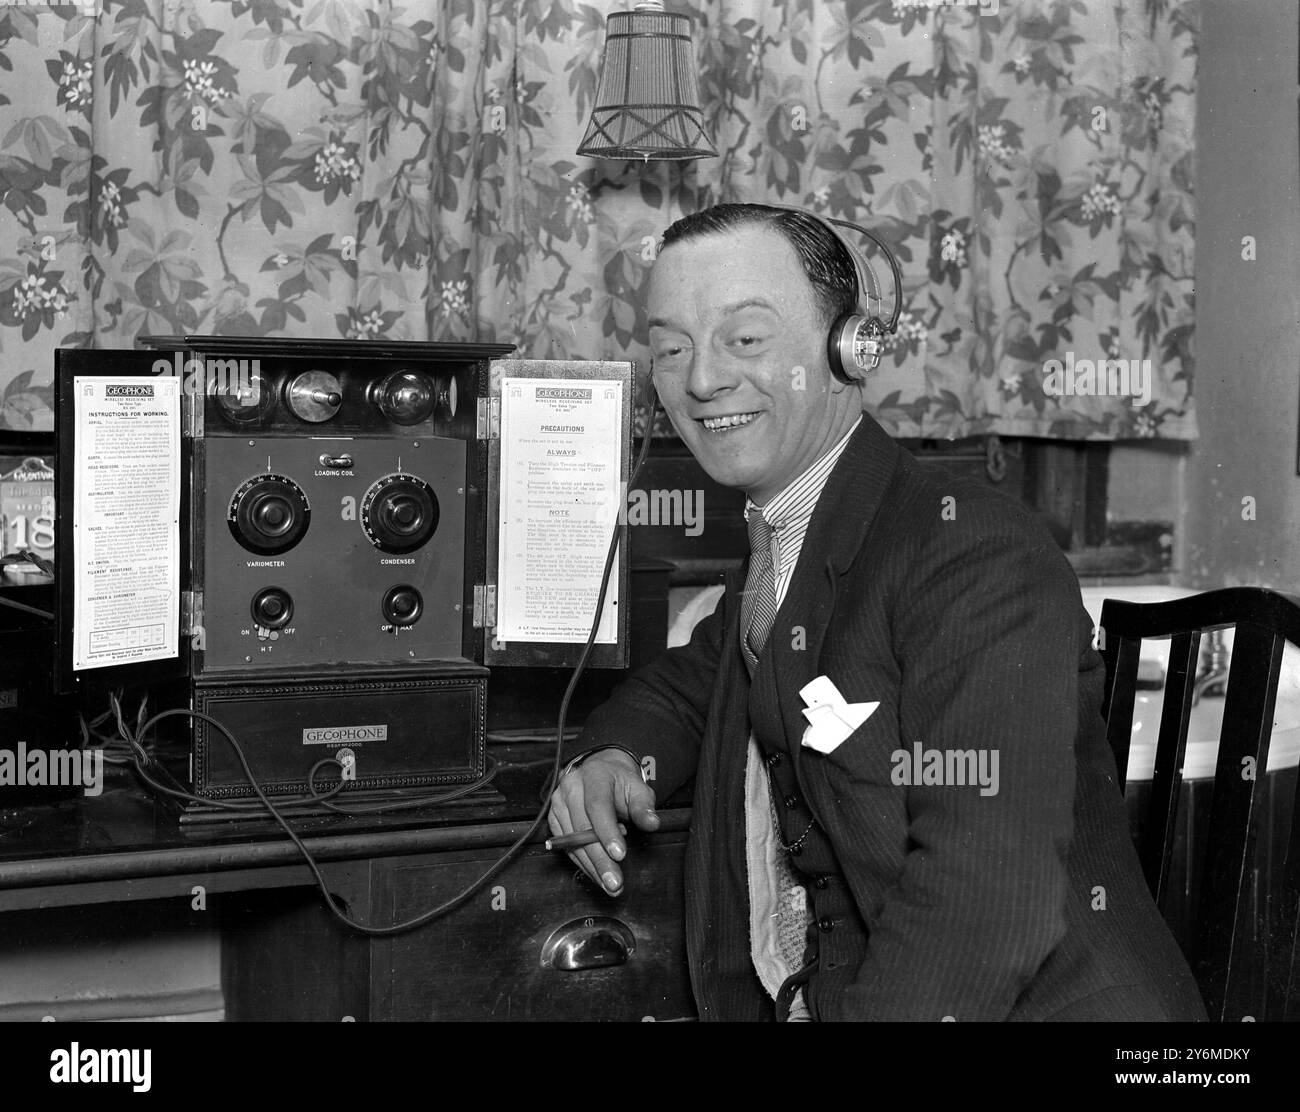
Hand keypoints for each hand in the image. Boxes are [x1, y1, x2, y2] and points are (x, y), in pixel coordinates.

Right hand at [547, 748, 659, 894]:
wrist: (600, 772)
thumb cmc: (620, 782)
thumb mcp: (638, 787)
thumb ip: (644, 806)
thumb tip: (652, 823)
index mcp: (593, 776)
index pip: (597, 806)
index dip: (608, 832)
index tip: (620, 854)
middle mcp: (570, 789)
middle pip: (582, 829)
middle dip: (600, 859)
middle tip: (615, 882)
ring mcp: (558, 805)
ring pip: (572, 842)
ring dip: (592, 867)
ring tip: (610, 885)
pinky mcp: (554, 820)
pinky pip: (566, 847)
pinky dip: (583, 863)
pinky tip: (597, 876)